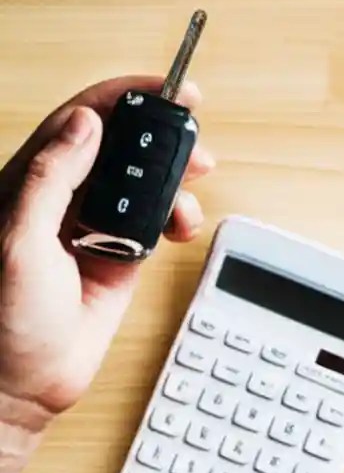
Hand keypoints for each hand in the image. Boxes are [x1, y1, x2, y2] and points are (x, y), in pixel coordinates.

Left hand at [0, 76, 212, 421]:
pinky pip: (158, 220)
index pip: (82, 120)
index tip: (163, 88)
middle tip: (194, 132)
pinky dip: (178, 216)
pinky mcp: (121, 254)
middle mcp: (64, 198)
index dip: (123, 96)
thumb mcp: (19, 241)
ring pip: (147, 181)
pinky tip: (180, 226)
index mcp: (30, 182)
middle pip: (123, 144)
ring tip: (195, 181)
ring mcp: (95, 225)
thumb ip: (51, 177)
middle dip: (163, 133)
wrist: (21, 385)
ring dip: (176, 177)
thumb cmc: (4, 321)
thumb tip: (87, 123)